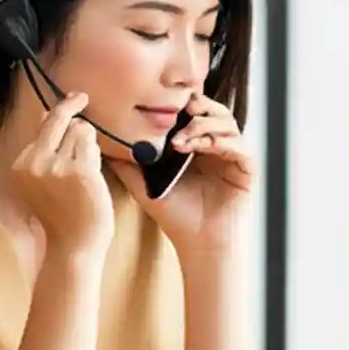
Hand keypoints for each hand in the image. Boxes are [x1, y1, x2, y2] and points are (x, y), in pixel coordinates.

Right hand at [12, 92, 113, 256]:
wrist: (74, 247)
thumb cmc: (65, 216)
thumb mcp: (45, 180)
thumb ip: (45, 149)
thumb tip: (46, 115)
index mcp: (22, 164)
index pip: (45, 127)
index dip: (60, 111)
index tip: (74, 98)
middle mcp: (34, 161)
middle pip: (60, 121)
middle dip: (72, 107)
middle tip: (81, 97)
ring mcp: (55, 166)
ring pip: (79, 131)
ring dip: (87, 145)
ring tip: (86, 174)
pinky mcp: (78, 170)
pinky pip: (90, 142)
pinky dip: (95, 152)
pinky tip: (93, 171)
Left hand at [110, 92, 253, 255]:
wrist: (199, 245)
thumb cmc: (176, 217)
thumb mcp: (144, 184)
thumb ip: (127, 163)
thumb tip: (101, 141)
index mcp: (197, 145)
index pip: (193, 112)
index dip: (179, 104)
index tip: (159, 106)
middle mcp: (218, 146)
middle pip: (212, 110)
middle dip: (195, 107)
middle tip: (175, 113)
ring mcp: (234, 155)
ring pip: (226, 122)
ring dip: (202, 125)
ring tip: (179, 141)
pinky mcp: (247, 168)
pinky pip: (238, 144)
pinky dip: (219, 141)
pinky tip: (197, 148)